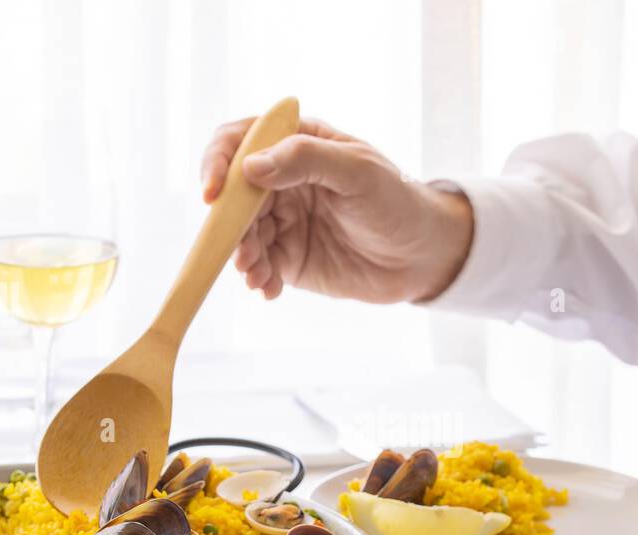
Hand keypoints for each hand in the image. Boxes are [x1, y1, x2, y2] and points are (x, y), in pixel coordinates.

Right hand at [200, 116, 472, 302]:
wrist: (424, 256)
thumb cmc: (398, 201)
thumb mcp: (358, 172)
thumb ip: (306, 160)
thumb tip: (250, 167)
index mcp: (296, 145)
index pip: (239, 141)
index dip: (219, 163)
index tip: (213, 193)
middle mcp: (282, 181)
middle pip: (232, 194)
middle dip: (229, 223)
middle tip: (243, 248)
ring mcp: (283, 221)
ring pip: (240, 234)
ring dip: (242, 255)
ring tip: (259, 275)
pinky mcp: (289, 258)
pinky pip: (259, 267)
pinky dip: (258, 278)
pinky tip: (270, 289)